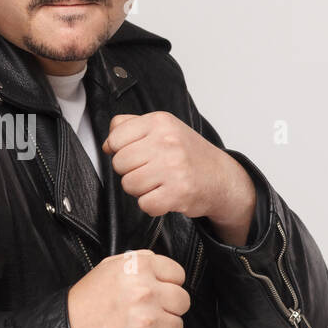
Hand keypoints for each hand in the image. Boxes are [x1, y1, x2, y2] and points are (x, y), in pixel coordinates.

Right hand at [67, 249, 190, 327]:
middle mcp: (145, 291)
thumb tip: (165, 269)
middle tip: (146, 314)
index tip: (156, 293)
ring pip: (177, 327)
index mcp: (139, 267)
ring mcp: (147, 320)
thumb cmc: (87, 302)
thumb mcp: (108, 268)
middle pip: (182, 301)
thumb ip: (140, 262)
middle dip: (167, 309)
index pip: (178, 274)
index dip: (168, 285)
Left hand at [101, 111, 254, 242]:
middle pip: (119, 163)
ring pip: (128, 184)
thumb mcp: (162, 129)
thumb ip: (130, 127)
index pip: (116, 137)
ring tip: (158, 183)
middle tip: (150, 171)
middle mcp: (168, 141)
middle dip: (130, 171)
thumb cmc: (187, 154)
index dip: (120, 150)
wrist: (221, 177)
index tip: (136, 154)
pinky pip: (144, 204)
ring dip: (140, 189)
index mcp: (160, 122)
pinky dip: (152, 205)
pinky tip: (165, 195)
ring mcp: (174, 167)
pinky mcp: (178, 192)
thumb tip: (106, 144)